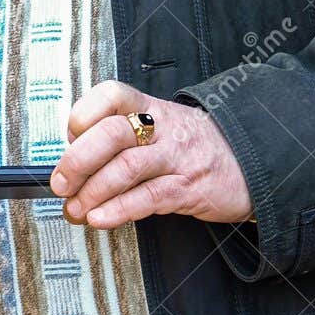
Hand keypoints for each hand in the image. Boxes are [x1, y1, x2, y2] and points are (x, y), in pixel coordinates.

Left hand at [49, 80, 252, 230]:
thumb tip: (72, 159)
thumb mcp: (160, 128)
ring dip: (93, 192)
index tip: (70, 136)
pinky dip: (118, 211)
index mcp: (149, 108)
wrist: (253, 161)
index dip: (84, 113)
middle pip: (112, 133)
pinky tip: (100, 219)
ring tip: (76, 210)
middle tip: (61, 184)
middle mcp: (162, 128)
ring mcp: (177, 157)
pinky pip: (148, 199)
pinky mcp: (189, 188)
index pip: (111, 94)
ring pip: (126, 168)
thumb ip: (122, 137)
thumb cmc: (194, 146)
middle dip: (77, 161)